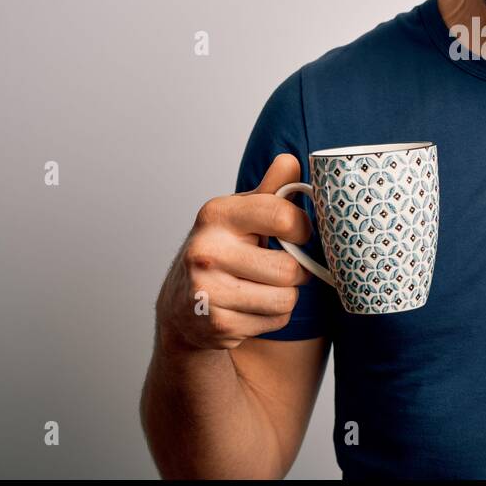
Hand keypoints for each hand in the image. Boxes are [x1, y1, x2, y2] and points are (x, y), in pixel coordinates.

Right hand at [156, 153, 315, 350]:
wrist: (182, 305)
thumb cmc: (223, 250)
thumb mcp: (242, 214)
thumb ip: (271, 189)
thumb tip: (292, 161)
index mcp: (217, 214)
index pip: (282, 216)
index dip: (302, 228)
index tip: (297, 233)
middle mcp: (207, 251)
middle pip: (290, 268)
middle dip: (295, 270)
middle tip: (278, 267)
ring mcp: (209, 290)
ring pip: (287, 298)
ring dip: (285, 295)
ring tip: (262, 287)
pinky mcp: (218, 324)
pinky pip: (276, 320)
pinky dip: (272, 316)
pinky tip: (250, 306)